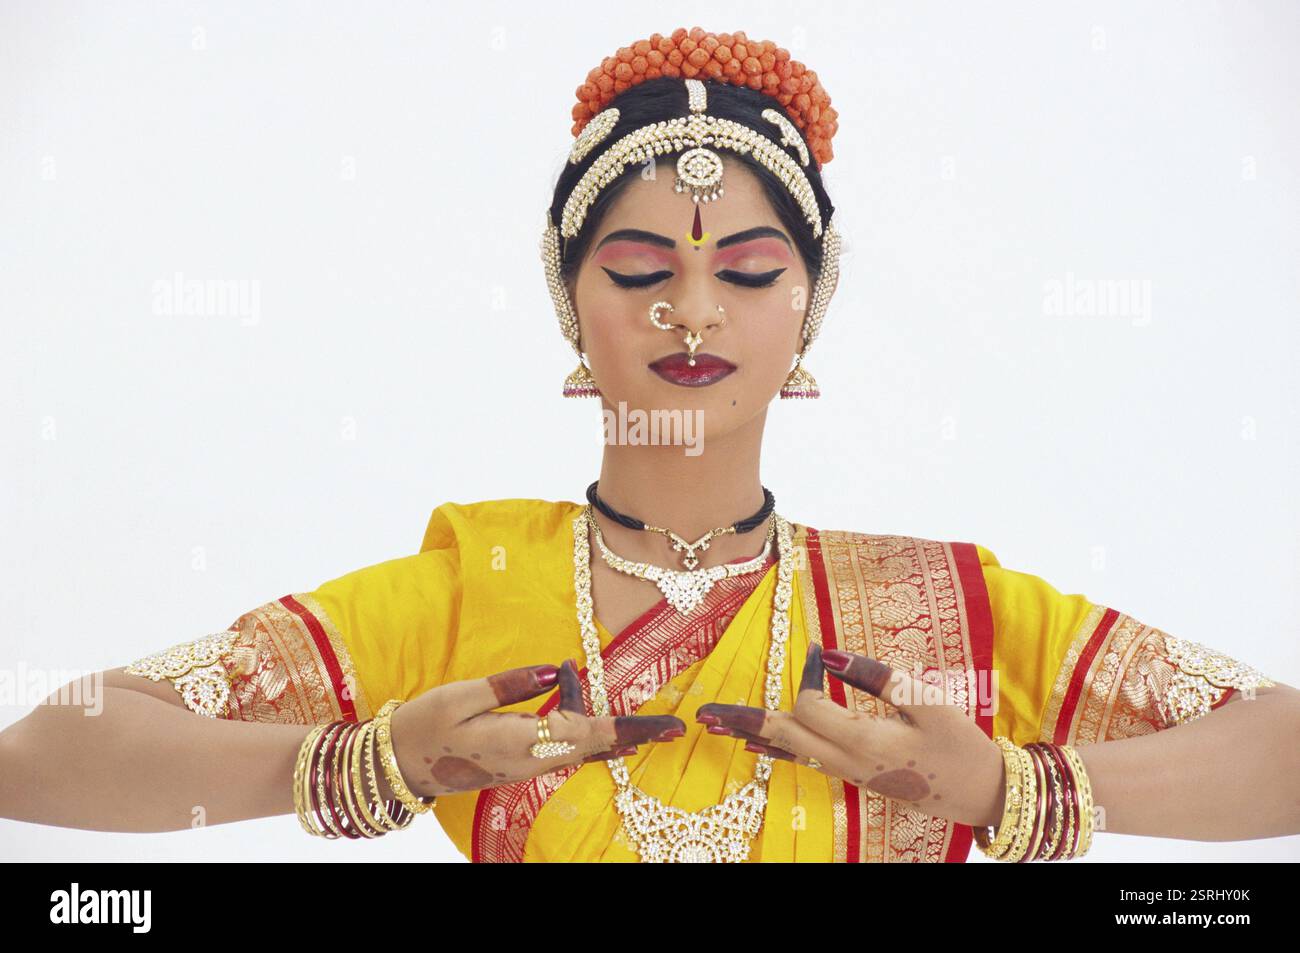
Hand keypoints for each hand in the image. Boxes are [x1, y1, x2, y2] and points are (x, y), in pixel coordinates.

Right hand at [389, 659, 685, 796]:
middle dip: (635, 734)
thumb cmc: (427, 726)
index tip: (665, 728)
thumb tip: (555, 671)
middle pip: (596, 744)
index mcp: (523, 743)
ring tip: (643, 719)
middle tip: (676, 728)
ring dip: (610, 726)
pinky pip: (562, 743)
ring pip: (581, 744)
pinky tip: (581, 698)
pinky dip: (580, 723)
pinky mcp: (520, 760)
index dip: (630, 728)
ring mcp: (527, 764)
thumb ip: (510, 685)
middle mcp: (533, 759)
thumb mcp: (463, 696)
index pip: (590, 734)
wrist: (401, 764)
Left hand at [694, 644, 1005, 826]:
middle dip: (745, 721)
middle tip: (703, 714)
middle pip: (784, 738)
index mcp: (865, 742)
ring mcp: (850, 774)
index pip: (810, 709)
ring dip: (753, 736)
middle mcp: (848, 763)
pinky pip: (807, 760)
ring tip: (718, 725)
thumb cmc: (960, 744)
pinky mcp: (856, 776)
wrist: (983, 793)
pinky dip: (778, 750)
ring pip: (791, 752)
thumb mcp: (926, 701)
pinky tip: (757, 749)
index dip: (807, 679)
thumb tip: (827, 653)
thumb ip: (876, 677)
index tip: (814, 655)